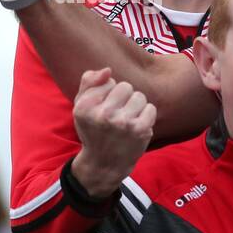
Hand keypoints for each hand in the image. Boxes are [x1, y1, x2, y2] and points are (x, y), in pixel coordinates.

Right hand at [72, 68, 156, 197]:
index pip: (109, 80)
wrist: (105, 162)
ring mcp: (123, 123)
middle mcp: (103, 114)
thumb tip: (108, 70)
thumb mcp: (82, 106)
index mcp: (85, 106)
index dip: (109, 92)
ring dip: (136, 106)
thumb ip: (89, 82)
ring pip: (140, 96)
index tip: (104, 107)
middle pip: (126, 86)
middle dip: (124, 97)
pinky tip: (137, 126)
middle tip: (117, 113)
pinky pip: (151, 108)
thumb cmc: (94, 129)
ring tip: (127, 120)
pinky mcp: (140, 130)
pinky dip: (146, 115)